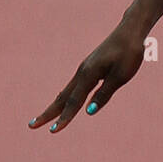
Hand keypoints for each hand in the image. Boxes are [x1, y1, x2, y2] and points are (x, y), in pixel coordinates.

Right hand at [28, 23, 146, 132]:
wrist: (131, 30)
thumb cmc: (129, 53)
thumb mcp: (121, 76)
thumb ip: (104, 94)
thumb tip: (88, 111)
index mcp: (89, 74)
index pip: (74, 102)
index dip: (64, 118)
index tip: (52, 131)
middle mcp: (82, 72)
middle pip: (62, 98)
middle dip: (48, 113)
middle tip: (31, 125)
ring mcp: (84, 69)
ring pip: (66, 92)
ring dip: (54, 106)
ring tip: (42, 118)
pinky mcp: (89, 68)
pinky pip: (73, 87)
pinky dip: (64, 98)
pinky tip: (62, 103)